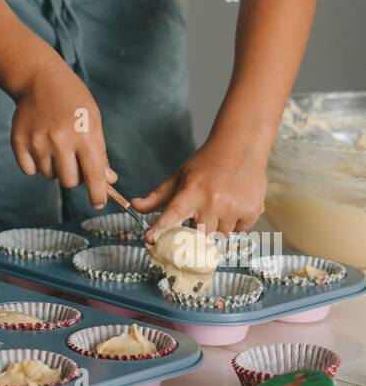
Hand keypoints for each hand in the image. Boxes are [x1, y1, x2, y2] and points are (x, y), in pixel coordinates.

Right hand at [11, 62, 117, 208]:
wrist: (39, 79)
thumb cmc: (72, 100)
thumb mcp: (93, 120)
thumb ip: (100, 152)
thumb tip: (108, 180)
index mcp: (83, 134)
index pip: (93, 175)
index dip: (97, 194)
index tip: (98, 204)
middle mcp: (59, 140)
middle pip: (69, 182)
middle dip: (75, 176)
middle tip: (73, 158)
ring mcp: (36, 142)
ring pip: (49, 176)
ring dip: (54, 167)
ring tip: (54, 144)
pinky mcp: (18, 142)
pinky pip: (30, 170)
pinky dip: (36, 164)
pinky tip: (40, 144)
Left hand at [134, 139, 266, 238]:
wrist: (242, 147)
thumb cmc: (208, 162)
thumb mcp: (181, 175)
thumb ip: (158, 195)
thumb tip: (134, 205)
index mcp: (191, 191)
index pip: (173, 212)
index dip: (161, 227)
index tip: (150, 238)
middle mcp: (212, 201)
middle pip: (199, 235)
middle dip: (197, 232)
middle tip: (201, 217)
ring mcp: (233, 207)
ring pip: (220, 236)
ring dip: (217, 227)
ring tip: (219, 206)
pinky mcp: (251, 211)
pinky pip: (239, 231)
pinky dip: (235, 224)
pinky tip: (234, 205)